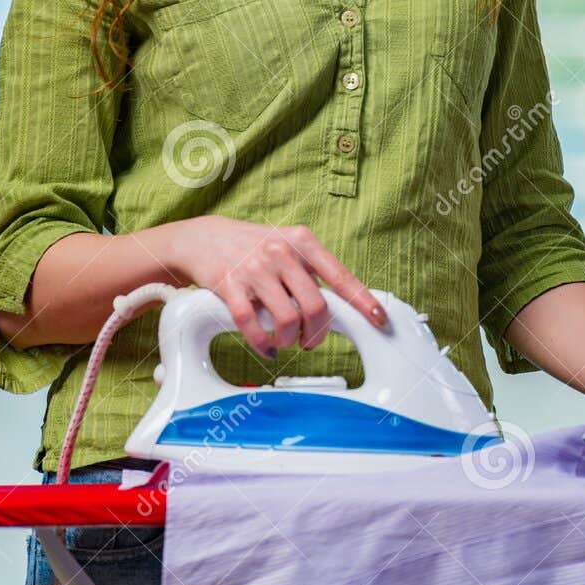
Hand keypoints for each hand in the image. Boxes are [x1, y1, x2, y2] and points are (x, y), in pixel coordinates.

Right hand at [165, 215, 385, 359]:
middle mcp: (281, 252)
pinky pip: (252, 325)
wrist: (205, 238)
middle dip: (316, 334)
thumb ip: (312, 270)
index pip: (340, 276)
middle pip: (315, 307)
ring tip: (285, 340)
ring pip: (287, 320)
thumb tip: (342, 304)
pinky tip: (266, 346)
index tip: (379, 320)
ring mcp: (255, 268)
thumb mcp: (288, 245)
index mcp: (302, 241)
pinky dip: (263, 343)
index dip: (363, 301)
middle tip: (310, 341)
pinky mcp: (229, 285)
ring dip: (290, 340)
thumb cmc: (254, 246)